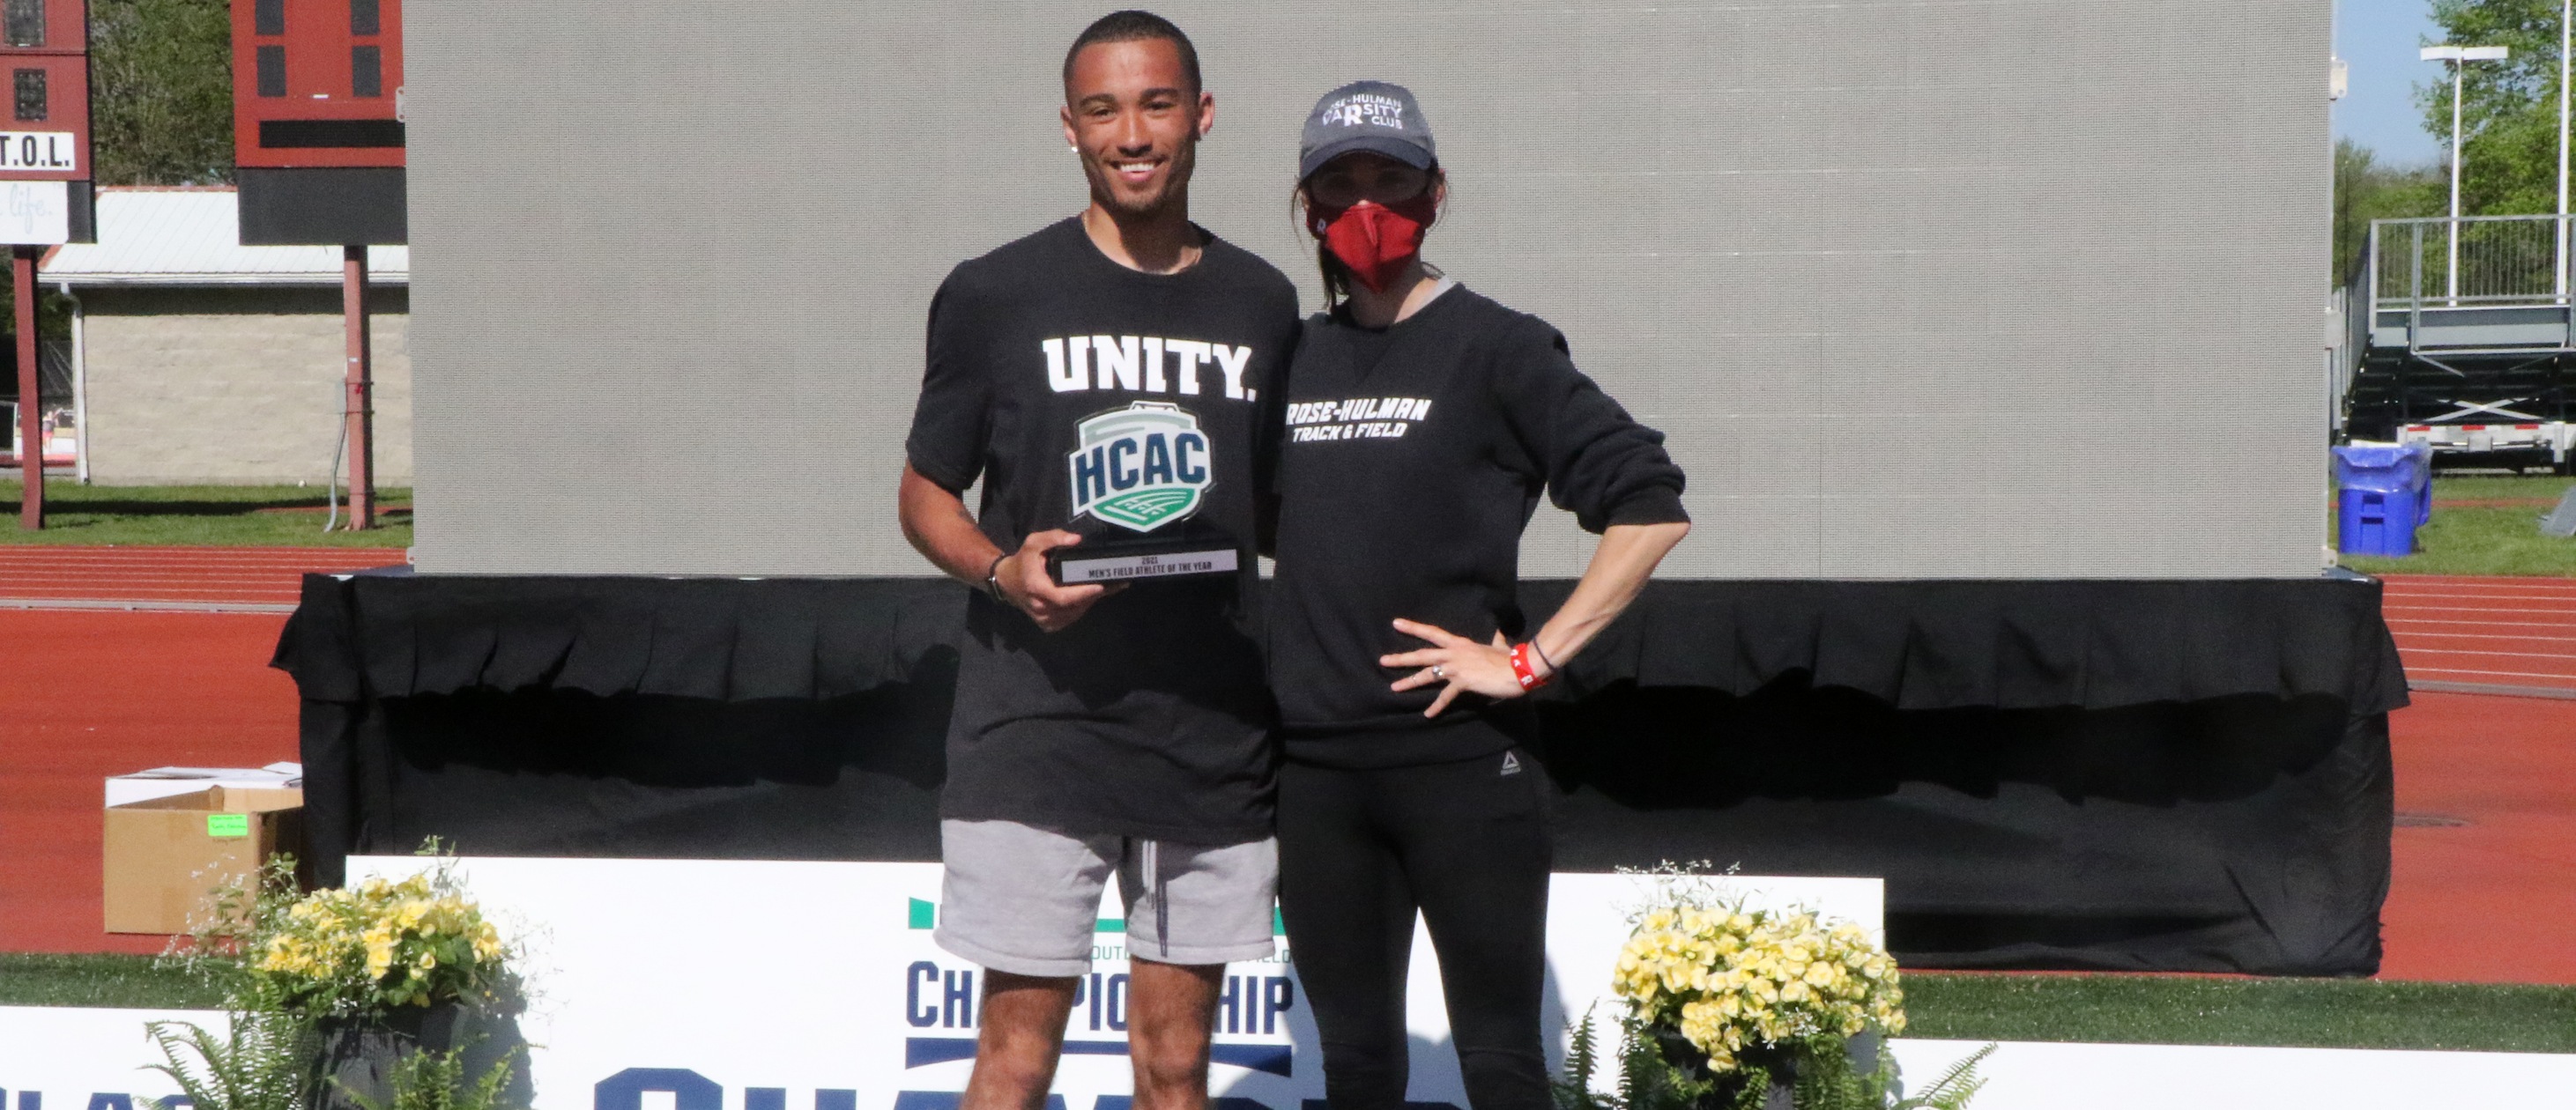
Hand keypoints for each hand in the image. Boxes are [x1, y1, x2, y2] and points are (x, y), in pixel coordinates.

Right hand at [996, 530, 1116, 631]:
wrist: (1007, 582)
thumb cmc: (1023, 561)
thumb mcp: (1033, 542)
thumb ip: (1054, 537)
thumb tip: (1077, 540)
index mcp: (1036, 588)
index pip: (1064, 597)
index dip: (1083, 593)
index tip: (1101, 586)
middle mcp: (1040, 607)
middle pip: (1073, 607)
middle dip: (1093, 596)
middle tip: (1113, 584)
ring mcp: (1044, 619)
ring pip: (1074, 614)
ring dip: (1090, 602)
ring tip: (1106, 589)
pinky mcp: (1048, 625)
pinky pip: (1070, 619)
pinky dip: (1081, 608)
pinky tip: (1089, 597)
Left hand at [1380, 618, 1534, 716]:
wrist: (1518, 668)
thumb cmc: (1509, 657)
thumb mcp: (1500, 645)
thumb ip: (1496, 639)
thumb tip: (1499, 633)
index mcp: (1460, 643)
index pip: (1432, 632)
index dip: (1413, 627)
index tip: (1396, 623)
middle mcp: (1454, 653)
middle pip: (1422, 655)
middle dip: (1401, 658)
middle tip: (1383, 660)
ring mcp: (1457, 667)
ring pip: (1427, 674)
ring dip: (1410, 682)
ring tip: (1394, 687)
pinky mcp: (1462, 682)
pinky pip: (1445, 696)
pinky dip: (1437, 706)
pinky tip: (1428, 714)